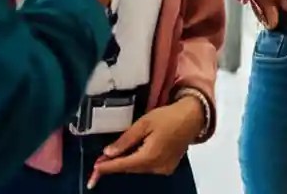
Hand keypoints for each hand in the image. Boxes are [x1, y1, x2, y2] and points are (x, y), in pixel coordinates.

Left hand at [87, 98, 203, 185]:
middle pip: (131, 168)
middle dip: (116, 164)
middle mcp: (157, 167)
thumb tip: (108, 152)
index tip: (94, 169)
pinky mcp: (168, 167)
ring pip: (139, 168)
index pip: (123, 165)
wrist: (192, 117)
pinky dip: (139, 161)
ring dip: (127, 162)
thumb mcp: (144, 123)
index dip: (107, 167)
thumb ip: (126, 139)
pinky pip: (148, 166)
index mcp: (150, 156)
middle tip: (101, 160)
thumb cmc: (168, 116)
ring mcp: (164, 169)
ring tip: (115, 155)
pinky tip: (134, 153)